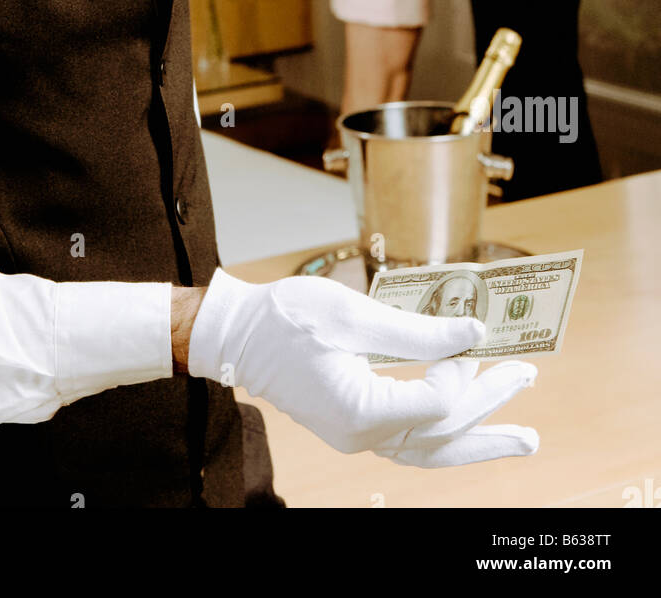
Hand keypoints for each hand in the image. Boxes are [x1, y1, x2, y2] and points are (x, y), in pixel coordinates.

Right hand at [188, 270, 538, 466]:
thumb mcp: (353, 312)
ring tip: (523, 439)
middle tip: (527, 379)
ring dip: (478, 439)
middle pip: (442, 433)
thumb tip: (474, 334)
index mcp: (359, 410)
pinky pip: (411, 441)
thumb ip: (416, 330)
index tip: (464, 336)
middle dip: (490, 408)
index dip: (460, 371)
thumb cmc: (287, 317)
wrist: (237, 334)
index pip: (436, 404)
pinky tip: (470, 424)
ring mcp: (356, 438)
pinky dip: (444, 433)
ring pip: (431, 451)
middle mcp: (360, 436)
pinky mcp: (354, 428)